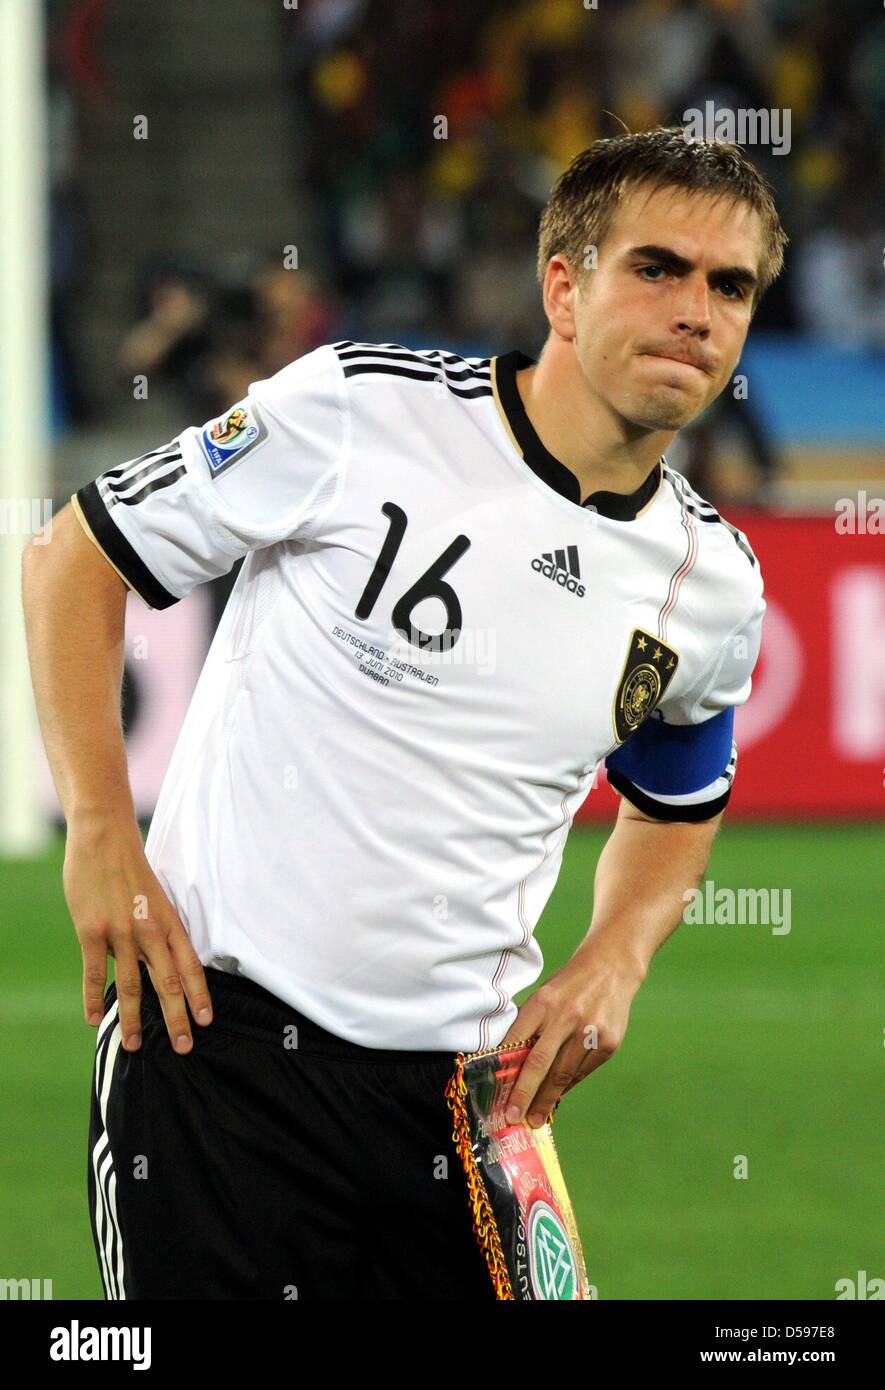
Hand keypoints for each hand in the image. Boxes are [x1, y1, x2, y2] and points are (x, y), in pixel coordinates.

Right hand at [63, 815, 212, 1054]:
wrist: (105, 837)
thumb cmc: (130, 868)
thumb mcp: (155, 898)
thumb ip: (156, 930)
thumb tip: (151, 961)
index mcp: (169, 922)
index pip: (191, 966)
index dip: (199, 995)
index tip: (205, 1022)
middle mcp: (150, 931)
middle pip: (168, 983)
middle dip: (177, 1019)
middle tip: (183, 1048)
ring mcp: (121, 933)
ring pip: (132, 986)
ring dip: (134, 1019)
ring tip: (134, 1046)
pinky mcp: (92, 932)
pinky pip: (95, 973)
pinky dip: (94, 999)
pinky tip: (95, 1020)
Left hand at [498, 950, 643, 1127]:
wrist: (612, 968)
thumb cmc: (569, 986)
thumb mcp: (545, 995)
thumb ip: (530, 1025)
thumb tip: (512, 1065)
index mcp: (543, 1002)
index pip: (517, 1040)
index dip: (505, 1070)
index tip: (495, 1092)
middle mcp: (566, 1016)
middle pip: (539, 1063)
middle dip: (523, 1094)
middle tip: (512, 1118)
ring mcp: (590, 1031)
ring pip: (563, 1074)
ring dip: (546, 1099)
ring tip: (535, 1118)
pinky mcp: (608, 1043)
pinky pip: (582, 1072)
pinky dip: (567, 1086)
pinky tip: (557, 1096)